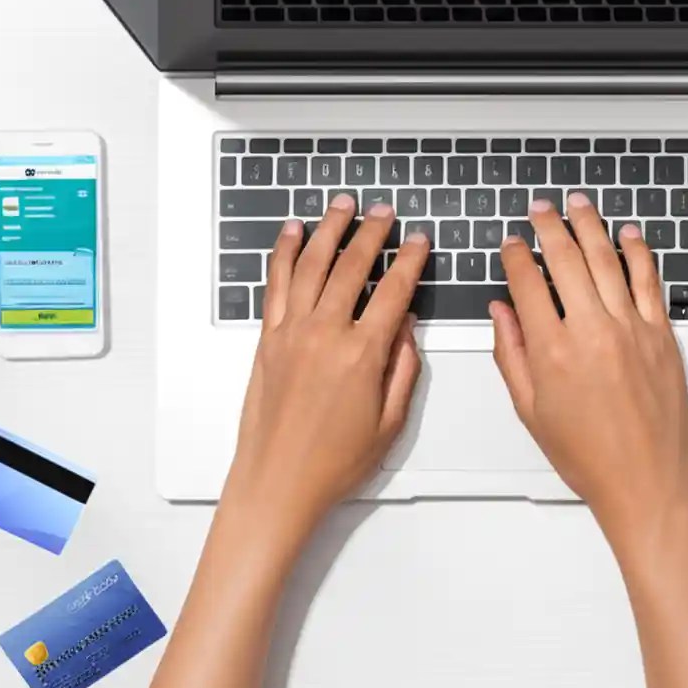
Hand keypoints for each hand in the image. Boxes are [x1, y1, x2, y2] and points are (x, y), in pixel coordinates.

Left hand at [226, 194, 429, 527]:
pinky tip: (292, 233)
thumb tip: (406, 328)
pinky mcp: (267, 340)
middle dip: (372, 233)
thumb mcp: (390, 423)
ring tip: (342, 206)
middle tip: (384, 212)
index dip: (410, 261)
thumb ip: (403, 369)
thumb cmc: (334, 462)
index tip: (419, 241)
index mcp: (362, 355)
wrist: (278, 481)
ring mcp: (291, 333)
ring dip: (329, 230)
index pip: (393, 291)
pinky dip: (283, 254)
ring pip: (311, 264)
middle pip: (352, 266)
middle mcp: (325, 334)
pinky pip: (276, 284)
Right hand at [489, 193, 687, 533]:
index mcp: (552, 351)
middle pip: (566, 259)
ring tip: (578, 204)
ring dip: (590, 226)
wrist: (644, 481)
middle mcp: (592, 331)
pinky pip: (649, 281)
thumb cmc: (587, 455)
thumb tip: (501, 312)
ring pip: (607, 260)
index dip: (516, 256)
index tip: (511, 243)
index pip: (527, 284)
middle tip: (540, 208)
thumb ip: (510, 354)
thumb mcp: (530, 410)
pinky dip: (638, 252)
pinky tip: (628, 235)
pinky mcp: (661, 335)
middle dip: (548, 226)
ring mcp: (631, 329)